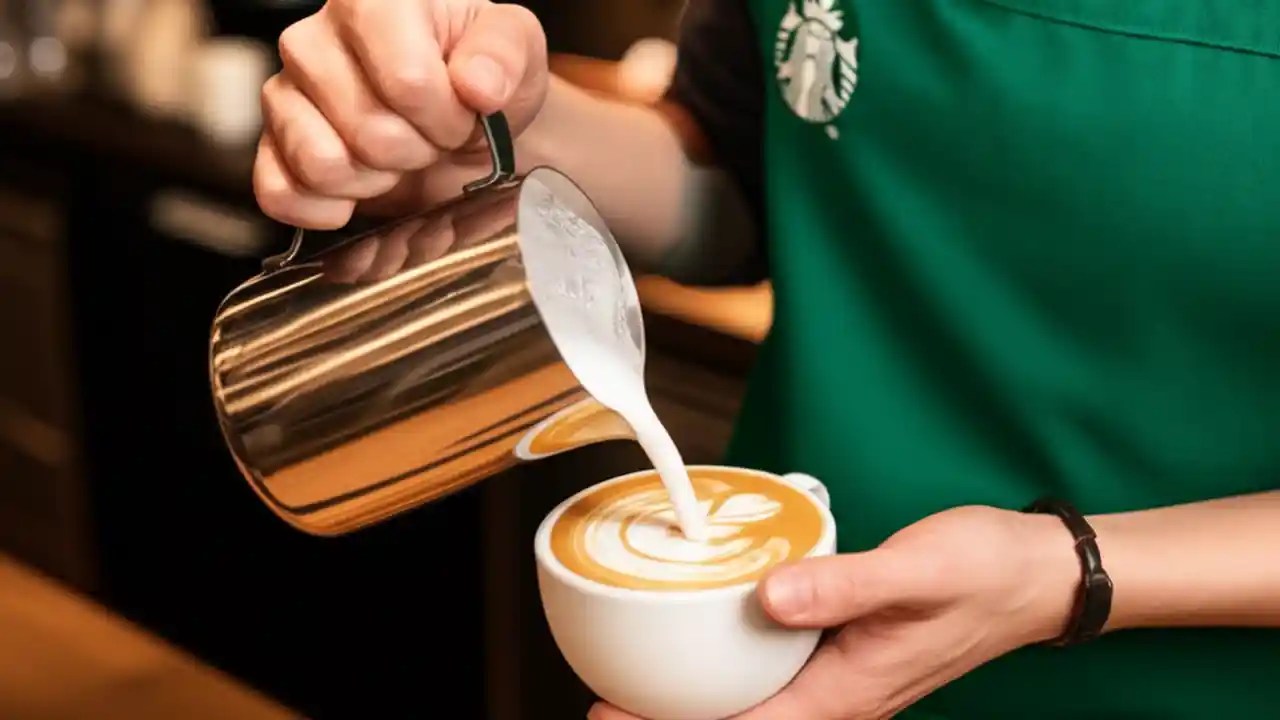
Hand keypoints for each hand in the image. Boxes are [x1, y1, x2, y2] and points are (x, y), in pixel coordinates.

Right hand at [255, 0, 547, 229]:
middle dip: (416, 152)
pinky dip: (328, 208)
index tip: (462, 114)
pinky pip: (280, 193)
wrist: (459, 117)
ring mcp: (285, 91)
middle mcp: (315, 37)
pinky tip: (360, 188)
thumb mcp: (517, 52)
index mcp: (375, 1)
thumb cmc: (480, 76)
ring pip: (322, 165)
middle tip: (431, 137)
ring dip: (375, 180)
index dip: (446, 118)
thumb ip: (504, 55)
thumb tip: (478, 85)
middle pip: (369, 132)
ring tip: (397, 155)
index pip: (407, 81)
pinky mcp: (271, 143)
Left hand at [590, 505, 1080, 719]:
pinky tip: (712, 641)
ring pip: (757, 704)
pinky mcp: (846, 655)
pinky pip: (777, 675)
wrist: (1036, 575)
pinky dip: (735, 669)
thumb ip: (840, 586)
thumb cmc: (982, 573)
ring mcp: (844, 680)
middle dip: (673, 718)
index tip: (612, 711)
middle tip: (607, 697)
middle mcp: (841, 697)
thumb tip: (767, 598)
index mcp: (848, 692)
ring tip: (641, 677)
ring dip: (700, 698)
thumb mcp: (912, 571)